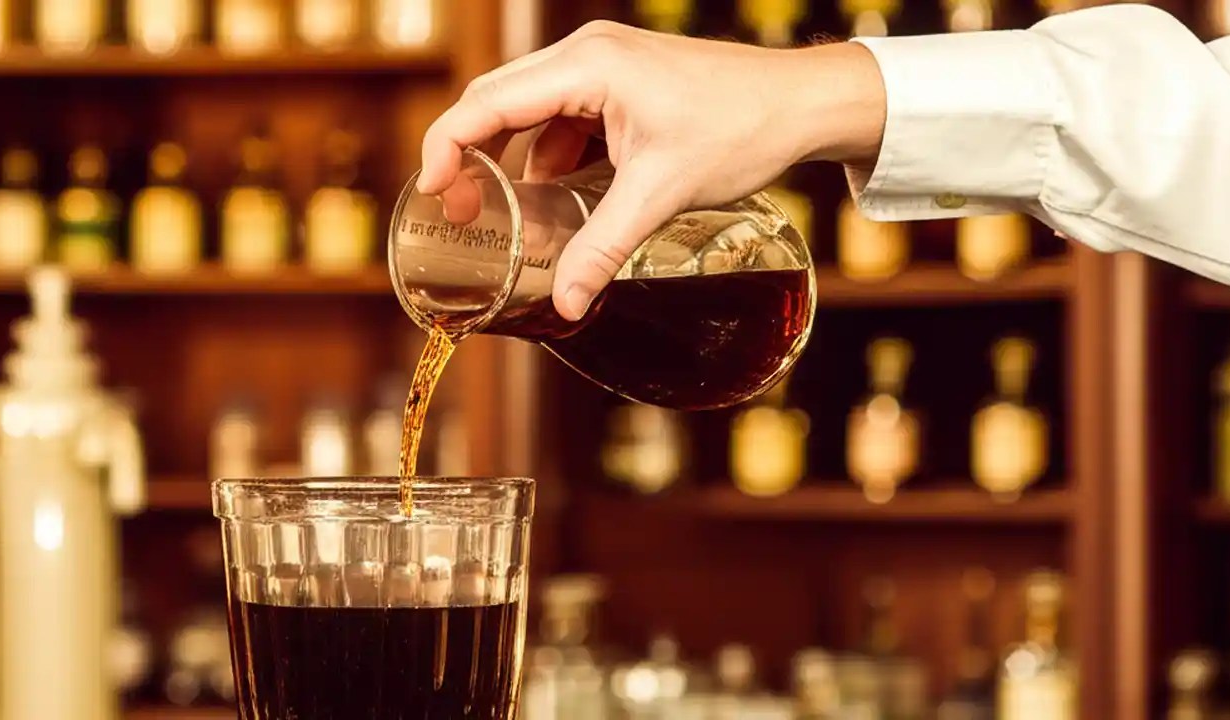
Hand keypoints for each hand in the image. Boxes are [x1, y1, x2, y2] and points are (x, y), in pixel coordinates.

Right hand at [417, 21, 885, 320]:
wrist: (801, 103)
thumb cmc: (740, 129)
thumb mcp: (661, 194)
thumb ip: (603, 249)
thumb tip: (564, 304)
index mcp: (587, 65)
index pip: (488, 102)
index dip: (446, 147)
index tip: (428, 194)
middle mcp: (586, 54)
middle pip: (498, 101)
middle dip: (470, 155)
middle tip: (455, 212)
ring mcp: (605, 67)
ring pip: (531, 112)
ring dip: (513, 159)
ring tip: (504, 213)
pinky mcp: (622, 85)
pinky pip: (565, 118)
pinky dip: (552, 157)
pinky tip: (558, 196)